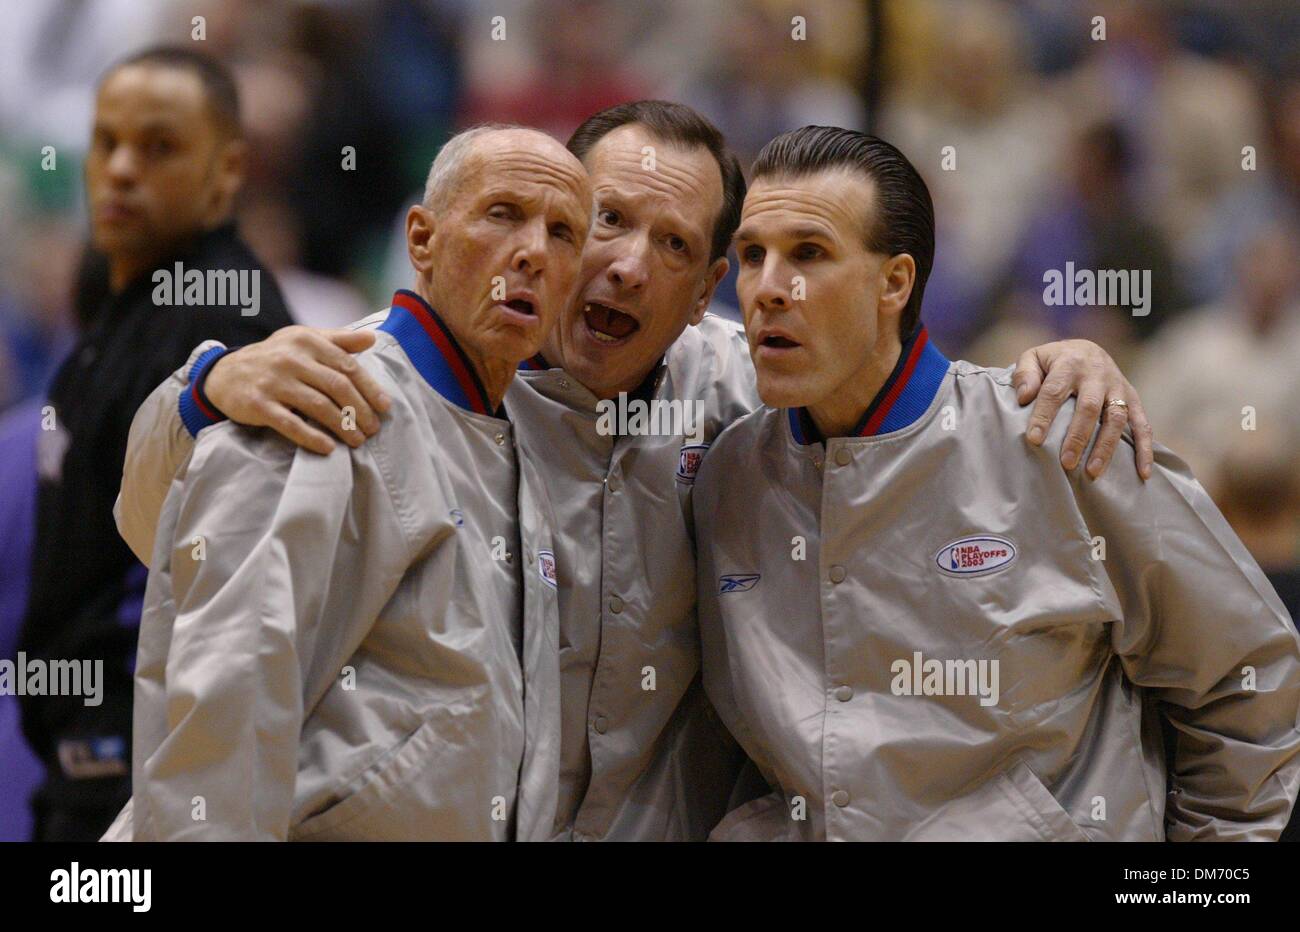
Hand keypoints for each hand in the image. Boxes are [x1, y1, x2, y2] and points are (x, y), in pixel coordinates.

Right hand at [204, 326, 390, 454]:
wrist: (224, 373)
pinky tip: (329, 448)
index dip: (369, 388)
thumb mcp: (303, 341)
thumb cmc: (275, 357)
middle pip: (337, 387)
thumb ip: (338, 340)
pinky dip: (312, 437)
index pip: (347, 366)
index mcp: (306, 341)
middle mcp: (290, 359)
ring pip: (318, 406)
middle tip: (373, 429)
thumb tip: (372, 338)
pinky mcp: (258, 404)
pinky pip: (291, 424)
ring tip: (358, 440)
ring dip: (343, 426)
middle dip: (360, 410)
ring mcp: (273, 382)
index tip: (385, 407)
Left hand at [1011, 339, 1152, 480]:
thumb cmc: (1053, 361)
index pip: (1054, 391)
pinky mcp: (1133, 398)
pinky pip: (1143, 424)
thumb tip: (1024, 397)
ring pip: (1116, 417)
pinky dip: (1144, 449)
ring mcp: (1118, 387)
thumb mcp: (1034, 358)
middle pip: (1088, 407)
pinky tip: (1142, 473)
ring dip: (1106, 446)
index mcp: (1069, 363)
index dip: (1044, 415)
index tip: (1034, 439)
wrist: (1086, 350)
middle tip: (1066, 462)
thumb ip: (1025, 374)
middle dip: (1078, 436)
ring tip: (1093, 471)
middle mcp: (1097, 374)